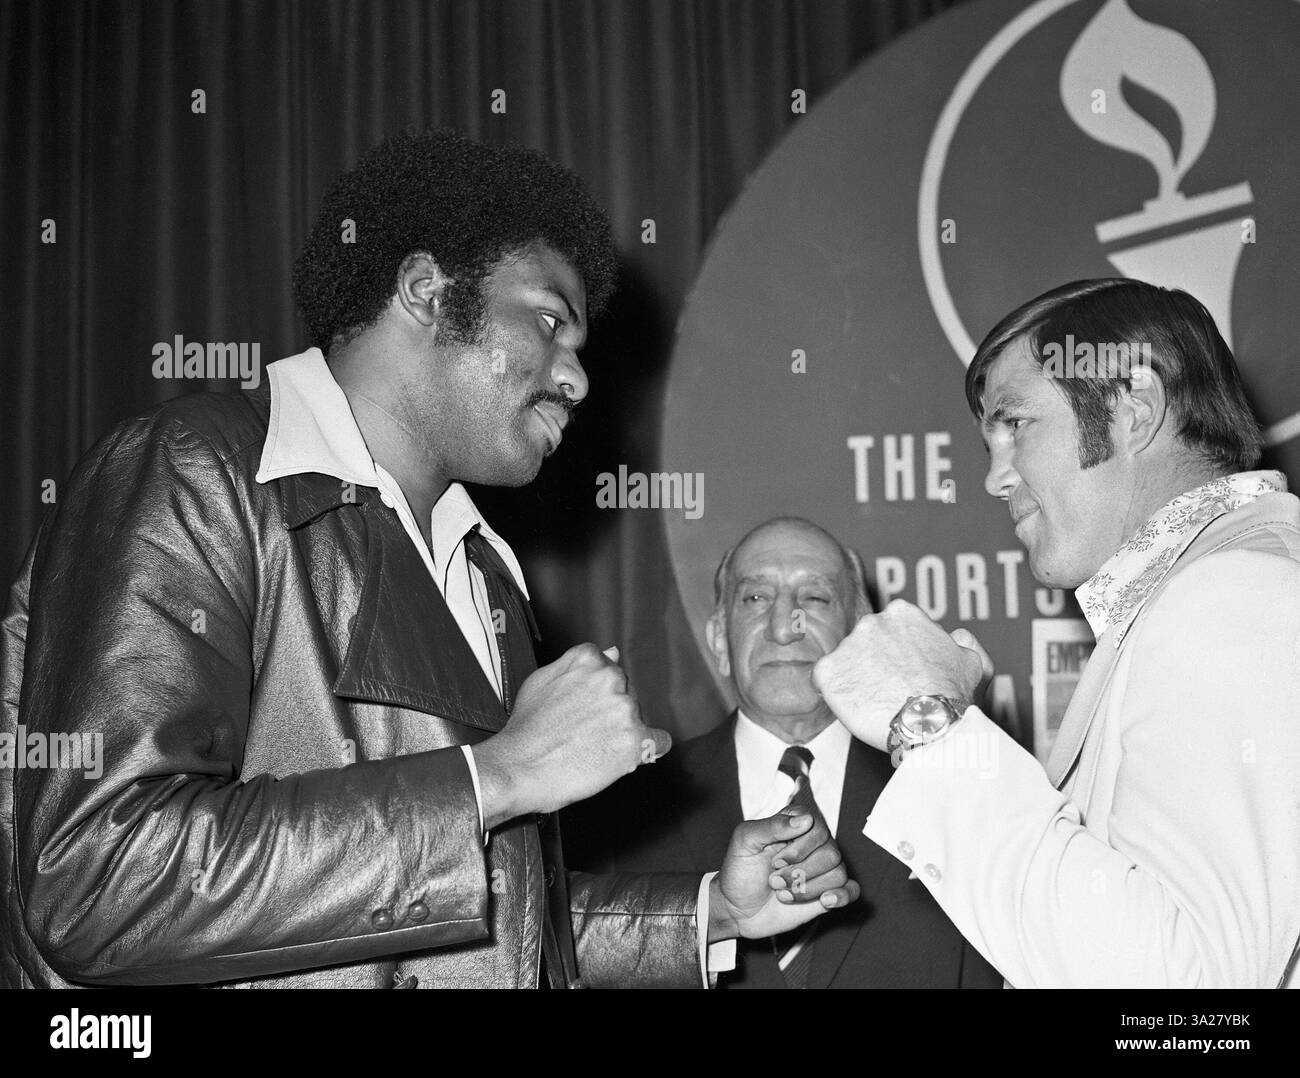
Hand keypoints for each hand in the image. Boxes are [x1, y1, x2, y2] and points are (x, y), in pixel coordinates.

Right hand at [474, 644, 670, 826]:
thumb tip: (612, 652)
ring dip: (622, 732)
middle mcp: (610, 678)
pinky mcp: (634, 740)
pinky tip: (629, 755)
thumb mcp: (541, 680)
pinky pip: (659, 742)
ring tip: (592, 749)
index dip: (598, 696)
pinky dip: (649, 749)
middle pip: (627, 694)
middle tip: (585, 734)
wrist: (517, 768)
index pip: (611, 671)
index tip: (584, 711)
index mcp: (589, 659)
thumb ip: (578, 664)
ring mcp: (624, 709)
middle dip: (611, 713)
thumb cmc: (525, 730)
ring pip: (638, 718)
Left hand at [708, 810, 859, 941]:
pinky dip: (842, 895)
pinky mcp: (825, 894)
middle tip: (774, 879)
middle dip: (800, 871)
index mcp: (795, 827)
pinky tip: (824, 900)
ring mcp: (820, 871)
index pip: (818, 826)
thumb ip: (773, 825)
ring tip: (782, 893)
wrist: (735, 908)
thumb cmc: (739, 870)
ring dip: (807, 888)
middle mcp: (812, 846)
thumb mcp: (745, 841)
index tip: (776, 858)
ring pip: (838, 873)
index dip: (800, 846)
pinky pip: (851, 890)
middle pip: (831, 852)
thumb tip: (806, 819)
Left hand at [811, 600, 987, 750]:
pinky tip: (853, 705)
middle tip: (888, 690)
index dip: (896, 654)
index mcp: (902, 613)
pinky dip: (834, 693)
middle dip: (873, 664)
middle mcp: (871, 622)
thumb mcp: (973, 663)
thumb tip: (957, 636)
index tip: (903, 672)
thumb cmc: (951, 696)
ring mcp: (847, 645)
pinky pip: (824, 680)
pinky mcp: (828, 671)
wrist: (928, 723)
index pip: (890, 630)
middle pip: (865, 643)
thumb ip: (965, 643)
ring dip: (855, 679)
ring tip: (875, 702)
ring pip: (845, 662)